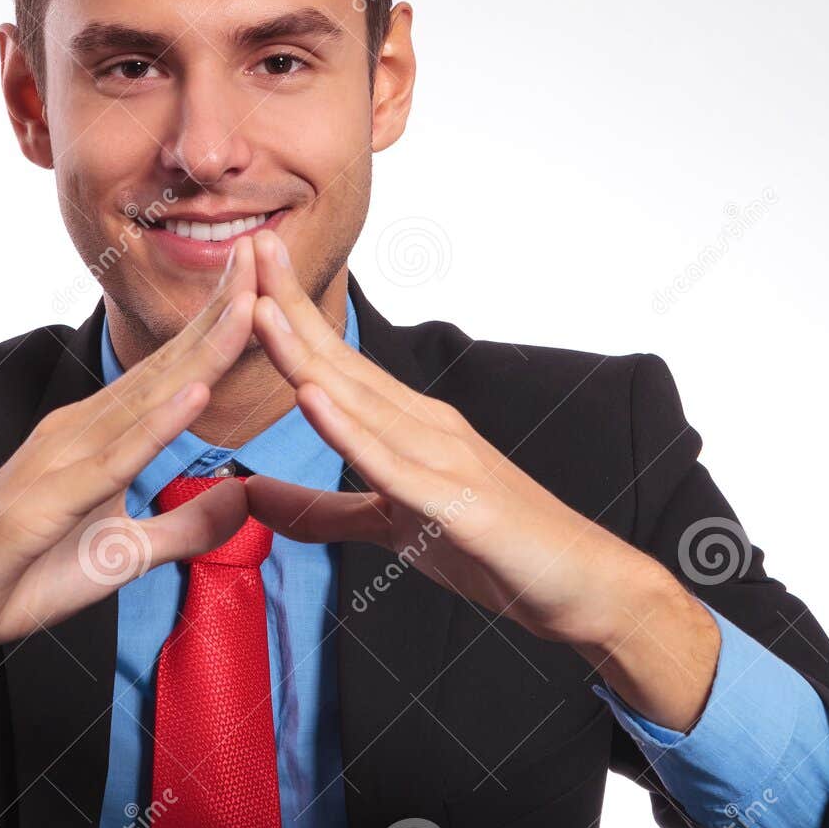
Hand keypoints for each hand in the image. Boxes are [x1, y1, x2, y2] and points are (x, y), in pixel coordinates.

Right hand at [0, 245, 259, 736]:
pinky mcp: (45, 501)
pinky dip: (157, 427)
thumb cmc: (19, 575)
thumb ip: (183, 527)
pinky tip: (195, 396)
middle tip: (268, 250)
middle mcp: (82, 430)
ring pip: (147, 397)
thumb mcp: (124, 555)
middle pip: (167, 364)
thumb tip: (240, 498)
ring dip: (202, 350)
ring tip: (252, 303)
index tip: (269, 283)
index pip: (175, 373)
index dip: (222, 328)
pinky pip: (112, 460)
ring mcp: (61, 459)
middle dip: (221, 309)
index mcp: (102, 437)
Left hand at [242, 230, 719, 729]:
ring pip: (360, 401)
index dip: (288, 316)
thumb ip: (322, 511)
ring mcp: (443, 459)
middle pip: (341, 362)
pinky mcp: (456, 503)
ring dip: (306, 353)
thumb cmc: (495, 549)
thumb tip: (250, 496)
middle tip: (251, 243)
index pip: (334, 363)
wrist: (582, 584)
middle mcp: (424, 426)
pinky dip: (349, 431)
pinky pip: (390, 464)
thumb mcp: (391, 528)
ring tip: (260, 306)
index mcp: (407, 426)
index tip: (246, 267)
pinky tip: (312, 399)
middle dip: (291, 305)